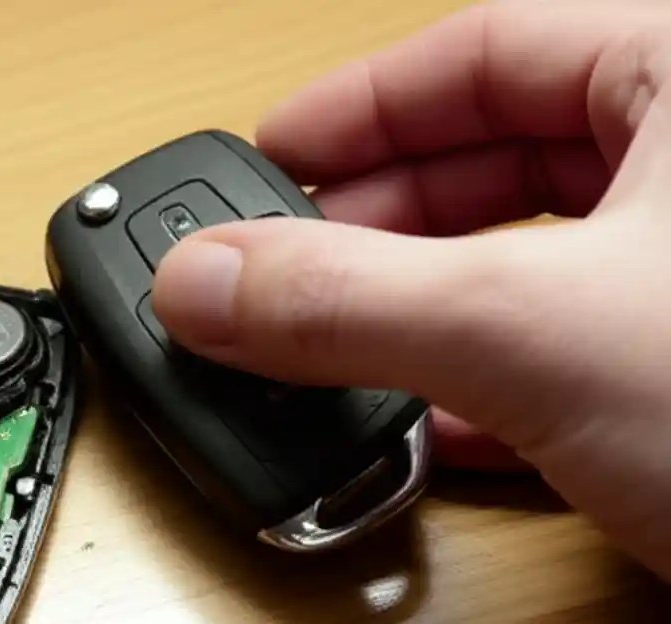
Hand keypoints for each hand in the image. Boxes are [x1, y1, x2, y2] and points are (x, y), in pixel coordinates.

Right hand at [153, 0, 670, 578]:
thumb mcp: (532, 328)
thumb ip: (341, 298)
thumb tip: (205, 281)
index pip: (481, 48)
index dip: (352, 108)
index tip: (261, 157)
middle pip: (496, 157)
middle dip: (373, 223)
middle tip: (277, 267)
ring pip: (528, 261)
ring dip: (419, 313)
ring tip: (334, 350)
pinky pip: (565, 348)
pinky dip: (485, 387)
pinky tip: (432, 428)